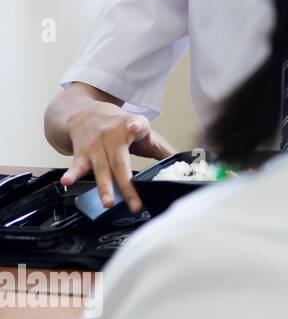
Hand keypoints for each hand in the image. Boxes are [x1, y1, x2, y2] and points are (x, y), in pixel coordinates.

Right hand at [60, 102, 174, 212]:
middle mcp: (112, 135)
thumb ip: (163, 149)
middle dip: (127, 184)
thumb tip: (189, 166)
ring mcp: (96, 145)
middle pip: (121, 161)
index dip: (137, 126)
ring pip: (101, 169)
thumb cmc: (122, 126)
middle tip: (135, 204)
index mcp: (133, 126)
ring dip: (104, 187)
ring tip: (109, 203)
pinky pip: (77, 165)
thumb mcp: (144, 131)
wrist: (88, 114)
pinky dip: (72, 174)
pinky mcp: (82, 152)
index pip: (137, 125)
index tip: (136, 126)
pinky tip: (67, 181)